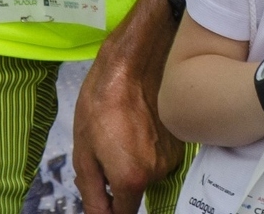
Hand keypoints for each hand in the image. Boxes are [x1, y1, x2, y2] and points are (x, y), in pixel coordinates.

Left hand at [74, 0, 184, 213]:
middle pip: (133, 193)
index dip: (108, 209)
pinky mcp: (180, 145)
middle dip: (116, 179)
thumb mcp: (83, 149)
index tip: (102, 196)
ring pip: (145, 175)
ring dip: (132, 162)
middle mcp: (157, 174)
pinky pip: (157, 159)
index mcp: (131, 178)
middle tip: (103, 149)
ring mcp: (172, 159)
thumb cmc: (102, 101)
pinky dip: (145, 149)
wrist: (134, 63)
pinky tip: (136, 125)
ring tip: (120, 131)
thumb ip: (92, 191)